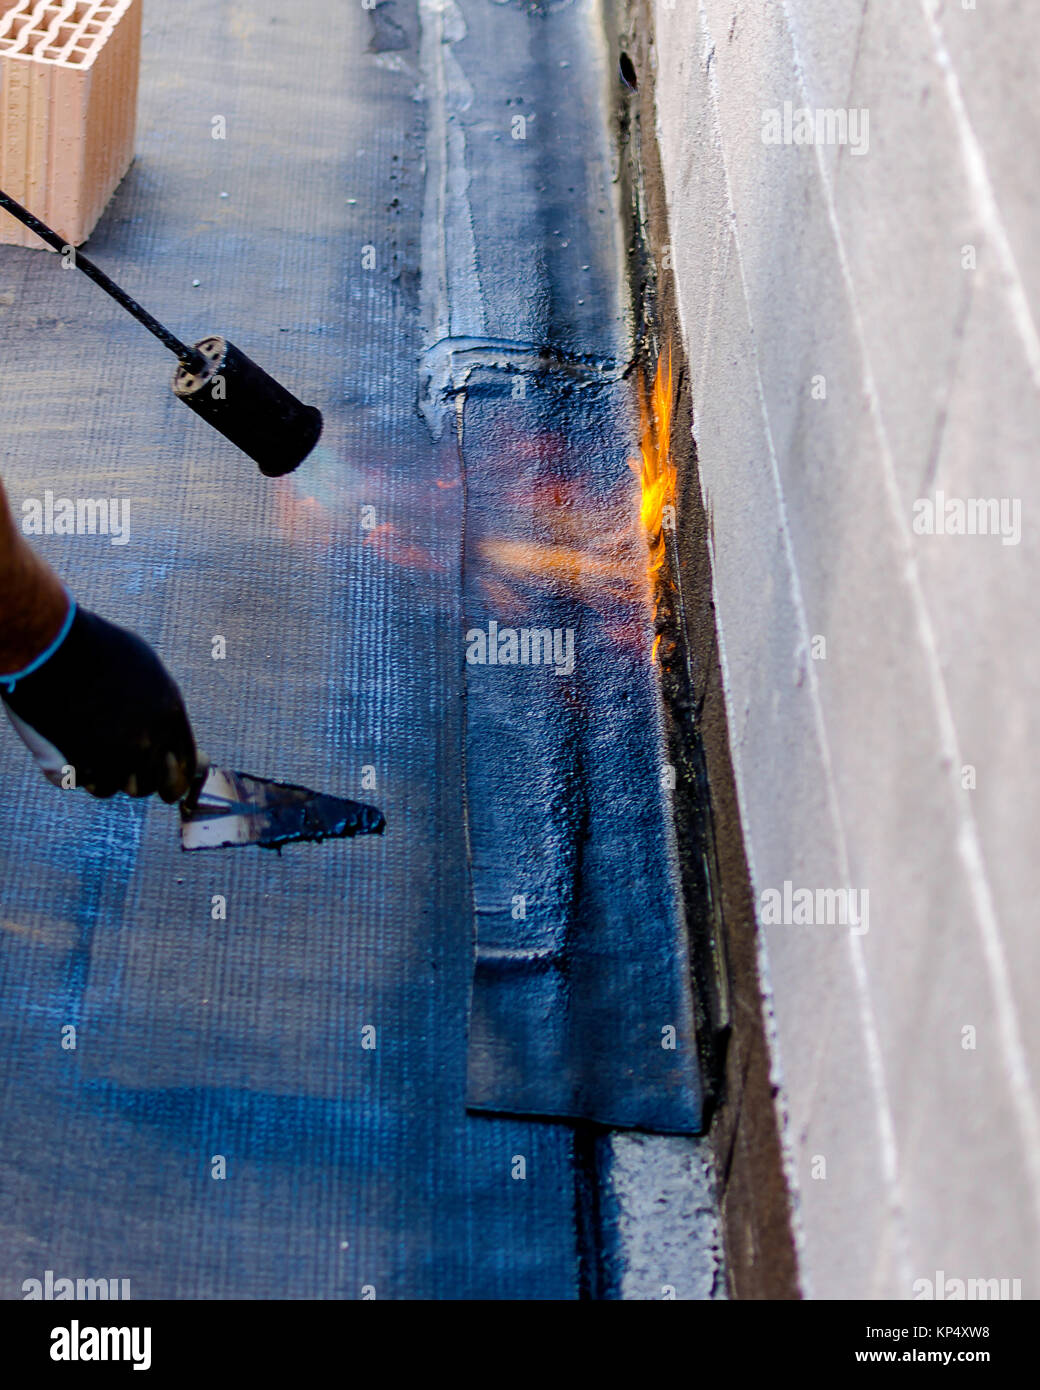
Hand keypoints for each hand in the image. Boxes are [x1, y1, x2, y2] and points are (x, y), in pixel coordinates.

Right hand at [2, 606, 196, 801]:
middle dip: (142, 781)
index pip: (188, 764)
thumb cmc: (96, 646)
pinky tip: (74, 756)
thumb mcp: (144, 666)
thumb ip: (162, 703)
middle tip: (126, 772)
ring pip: (120, 787)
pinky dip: (82, 774)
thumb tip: (178, 734)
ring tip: (93, 754)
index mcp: (171, 713)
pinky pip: (90, 784)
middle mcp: (150, 738)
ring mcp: (117, 754)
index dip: (176, 777)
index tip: (165, 783)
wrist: (52, 647)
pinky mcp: (84, 763)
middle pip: (155, 785)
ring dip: (109, 776)